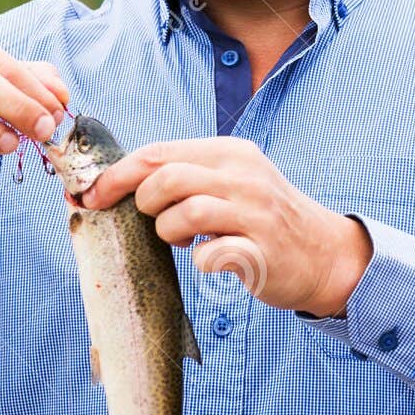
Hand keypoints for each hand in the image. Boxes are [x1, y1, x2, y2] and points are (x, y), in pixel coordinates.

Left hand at [81, 137, 373, 317]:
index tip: (90, 196)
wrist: (323, 253)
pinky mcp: (262, 251)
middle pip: (165, 178)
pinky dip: (201, 261)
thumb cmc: (263, 218)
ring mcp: (255, 213)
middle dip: (142, 204)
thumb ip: (184, 176)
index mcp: (229, 152)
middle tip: (153, 222)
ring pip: (184, 213)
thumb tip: (115, 185)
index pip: (157, 153)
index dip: (115, 175)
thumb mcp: (230, 181)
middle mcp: (243, 176)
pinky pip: (211, 255)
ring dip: (169, 233)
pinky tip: (212, 259)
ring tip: (182, 240)